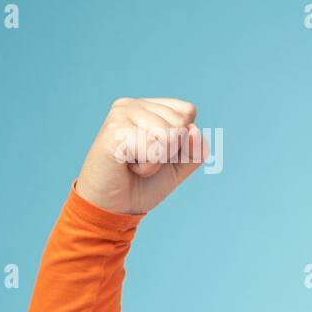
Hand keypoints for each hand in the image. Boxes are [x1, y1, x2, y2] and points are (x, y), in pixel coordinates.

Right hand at [73, 97, 208, 215]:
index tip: (156, 151)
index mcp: (148, 106)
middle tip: (143, 160)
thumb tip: (193, 130)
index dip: (182, 140)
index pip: (187, 111)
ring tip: (135, 163)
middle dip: (169, 152)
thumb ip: (196, 147)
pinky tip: (127, 165)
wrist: (114, 207)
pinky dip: (148, 167)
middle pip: (181, 124)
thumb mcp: (181, 164)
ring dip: (157, 160)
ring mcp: (121, 115)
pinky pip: (155, 149)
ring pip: (170, 135)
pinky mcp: (114, 131)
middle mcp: (132, 104)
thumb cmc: (145, 183)